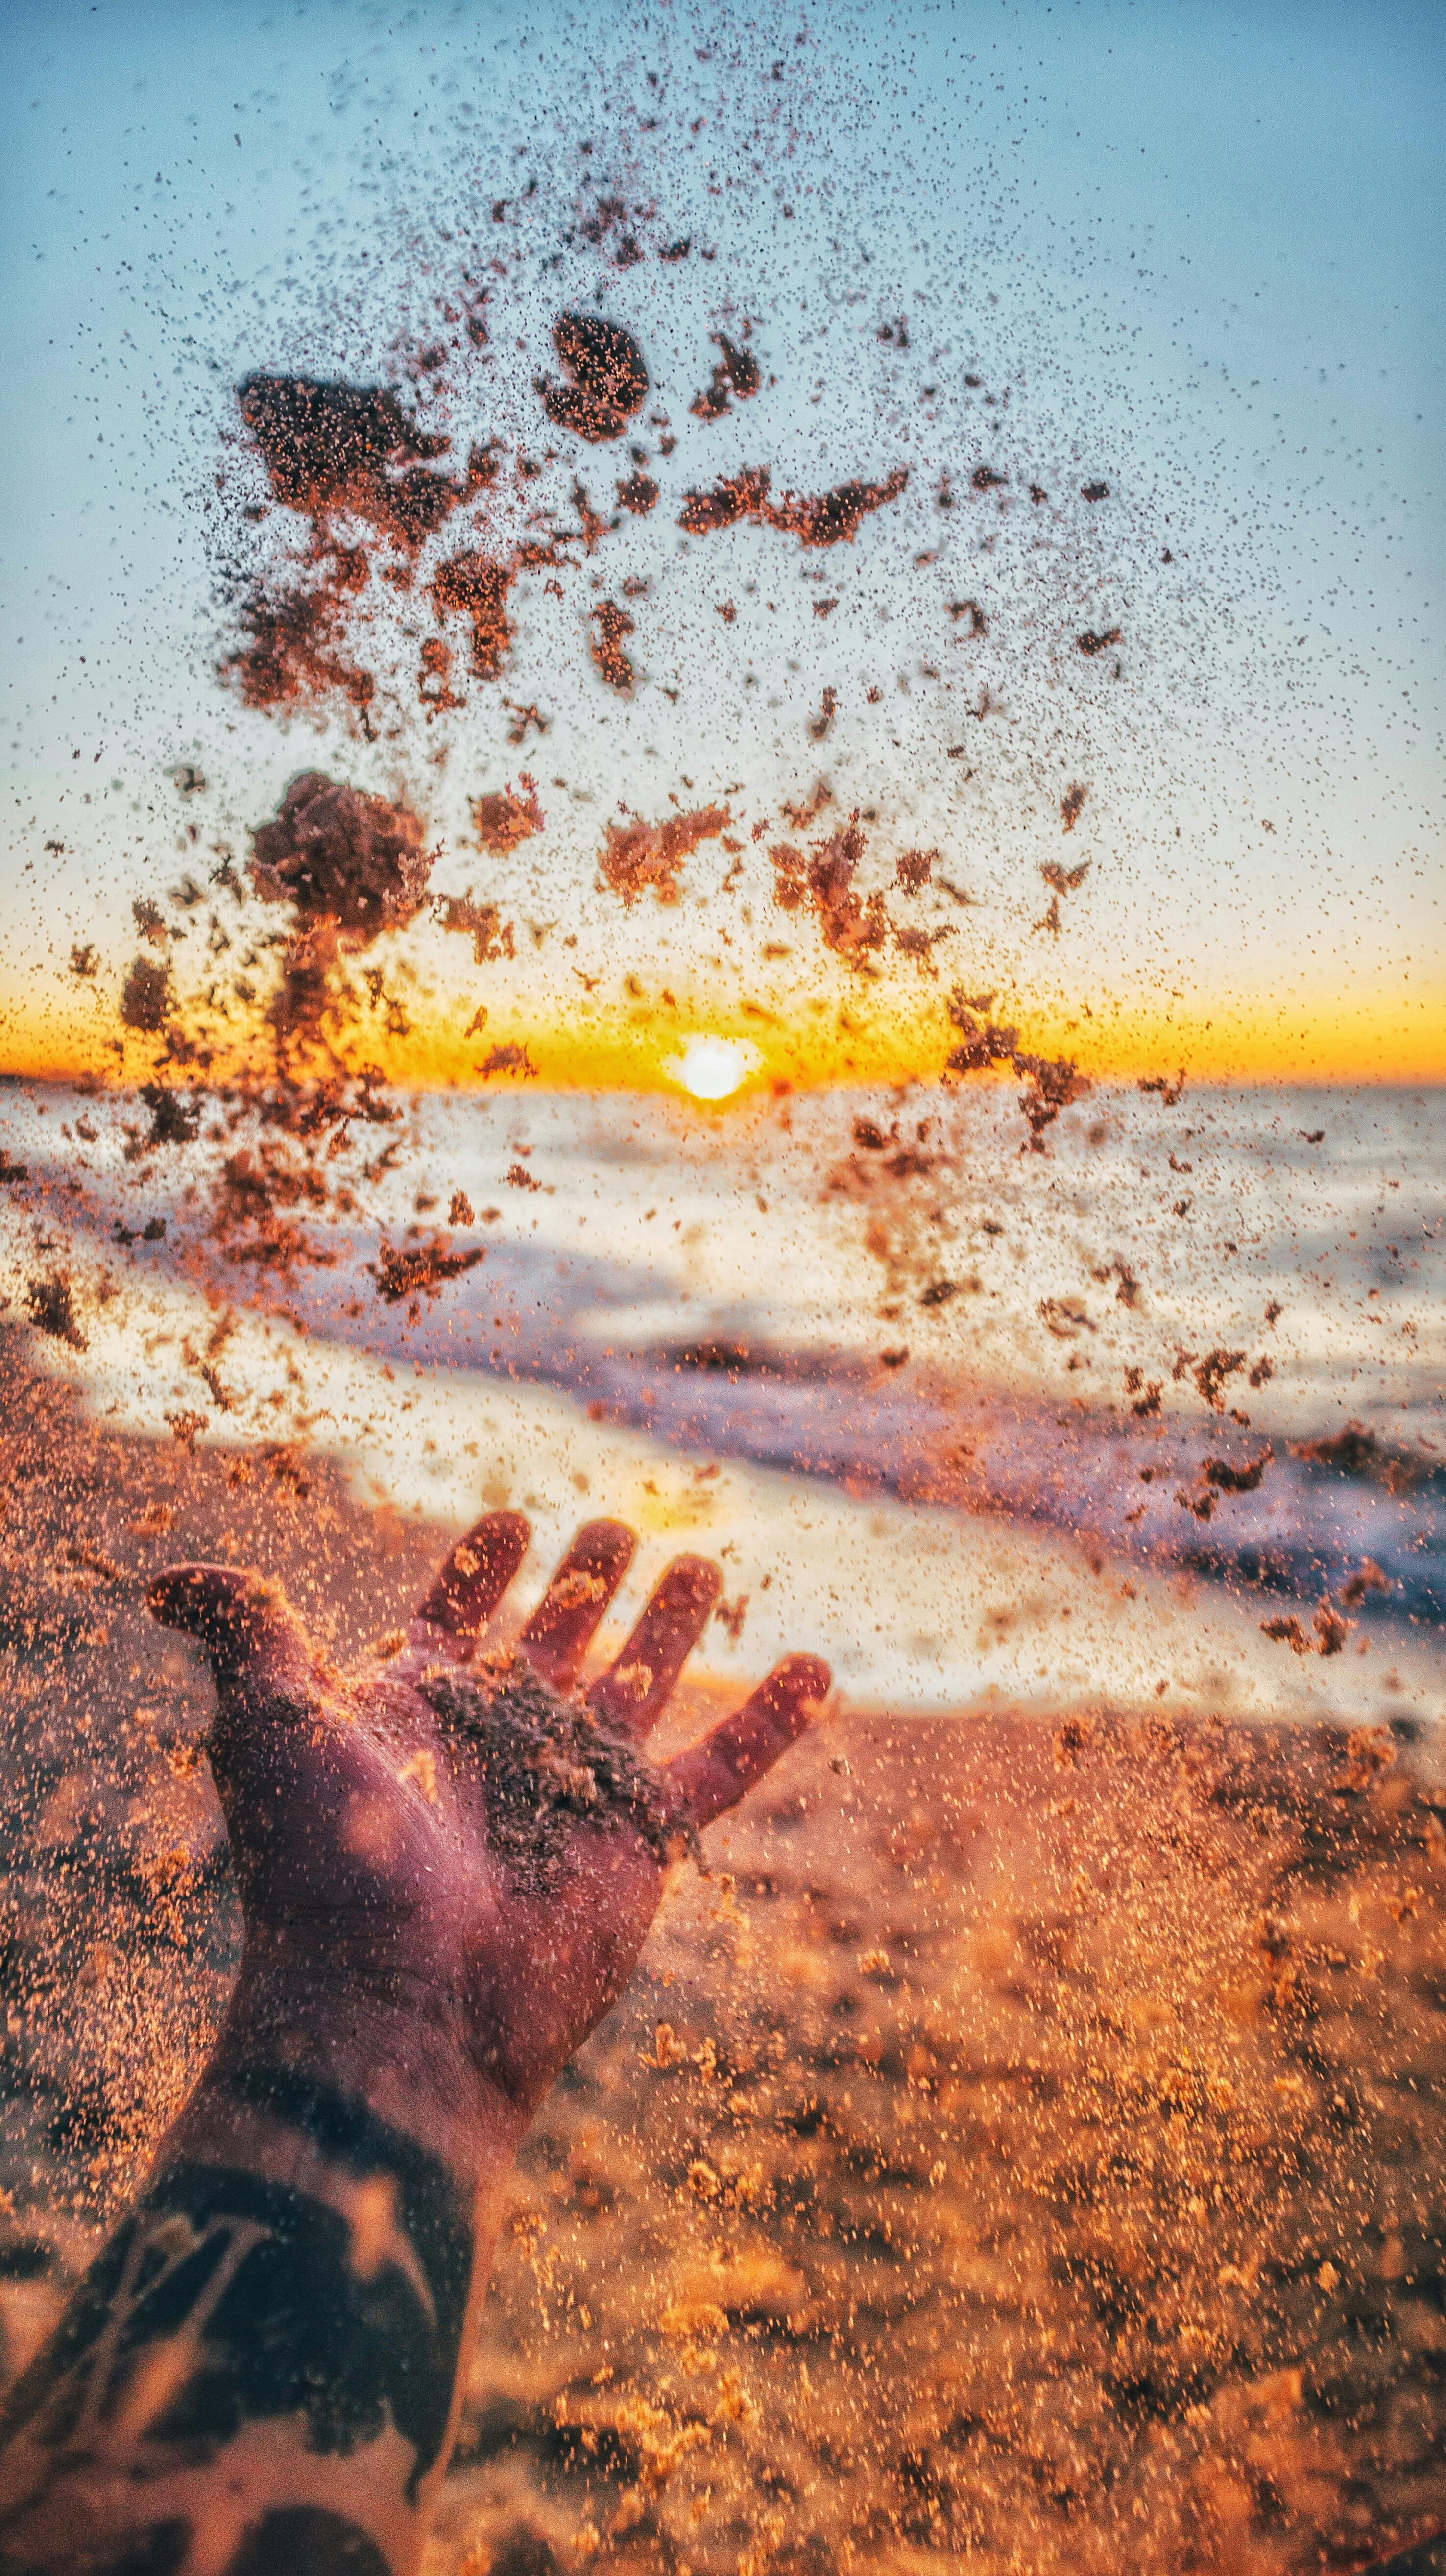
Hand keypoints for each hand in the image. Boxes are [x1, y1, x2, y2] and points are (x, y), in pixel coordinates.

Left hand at [149, 1516, 828, 2139]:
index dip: (478, 1572)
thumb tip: (165, 1579)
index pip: (454, 1620)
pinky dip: (772, 1721)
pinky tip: (815, 1667)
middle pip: (555, 1645)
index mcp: (413, 1713)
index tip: (508, 1521)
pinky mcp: (642, 1843)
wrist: (397, 2000)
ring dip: (671, 1627)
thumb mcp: (268, 1725)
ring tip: (701, 1563)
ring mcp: (574, 1793)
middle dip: (586, 1584)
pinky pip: (721, 1768)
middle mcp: (498, 1747)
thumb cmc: (323, 1860)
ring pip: (639, 1688)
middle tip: (616, 1523)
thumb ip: (242, 1633)